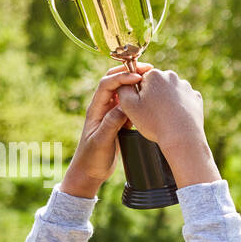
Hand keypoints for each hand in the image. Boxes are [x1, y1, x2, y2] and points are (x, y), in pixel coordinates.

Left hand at [59, 64, 148, 197]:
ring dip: (134, 83)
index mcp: (95, 108)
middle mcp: (102, 107)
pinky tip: (149, 99)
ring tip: (151, 80)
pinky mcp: (117, 120)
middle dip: (129, 72)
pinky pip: (128, 104)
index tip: (138, 77)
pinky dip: (137, 98)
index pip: (107, 84)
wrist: (90, 172)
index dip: (122, 77)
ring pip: (122, 91)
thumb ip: (111, 123)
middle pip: (114, 81)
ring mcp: (109, 113)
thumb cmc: (92, 158)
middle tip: (147, 69)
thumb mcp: (102, 141)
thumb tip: (124, 106)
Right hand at [115, 68, 206, 157]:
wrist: (182, 139)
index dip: (138, 94)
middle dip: (153, 96)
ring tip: (165, 118)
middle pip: (157, 84)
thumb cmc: (153, 122)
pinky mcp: (196, 98)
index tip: (141, 107)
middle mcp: (171, 76)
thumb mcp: (128, 105)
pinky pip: (184, 100)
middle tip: (153, 114)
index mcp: (154, 74)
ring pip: (171, 92)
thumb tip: (124, 81)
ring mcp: (186, 87)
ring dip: (167, 101)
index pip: (141, 79)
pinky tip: (176, 118)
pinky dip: (180, 107)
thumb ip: (122, 88)